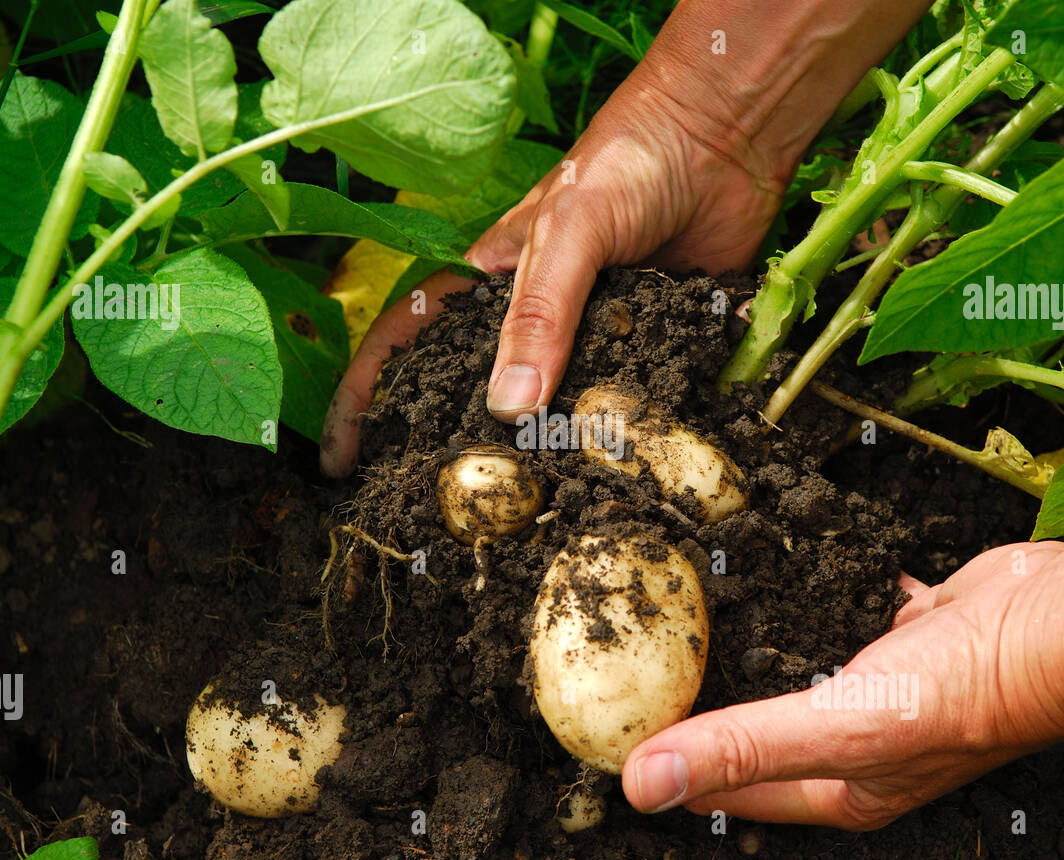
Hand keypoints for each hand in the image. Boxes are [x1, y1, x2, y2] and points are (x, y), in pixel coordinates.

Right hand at [318, 70, 791, 476]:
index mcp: (487, 280)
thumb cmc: (629, 162)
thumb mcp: (569, 231)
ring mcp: (585, 334)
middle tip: (422, 510)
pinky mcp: (643, 345)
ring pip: (546, 408)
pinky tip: (605, 481)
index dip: (363, 398)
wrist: (723, 138)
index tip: (340, 461)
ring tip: (515, 517)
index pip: (404, 339)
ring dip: (531, 455)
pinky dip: (610, 438)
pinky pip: (619, 402)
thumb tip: (507, 408)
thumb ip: (540, 314)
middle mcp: (530, 315)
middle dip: (440, 444)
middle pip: (470, 388)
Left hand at [621, 543, 1063, 827]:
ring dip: (760, 642)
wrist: (1054, 623)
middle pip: (765, 728)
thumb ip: (742, 747)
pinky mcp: (906, 630)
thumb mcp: (837, 727)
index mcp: (841, 789)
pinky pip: (844, 610)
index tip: (622, 731)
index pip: (736, 789)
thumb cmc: (960, 693)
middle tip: (651, 661)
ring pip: (802, 665)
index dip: (679, 765)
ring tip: (701, 611)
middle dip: (712, 699)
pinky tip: (782, 563)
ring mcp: (886, 685)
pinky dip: (815, 589)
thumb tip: (643, 783)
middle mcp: (861, 744)